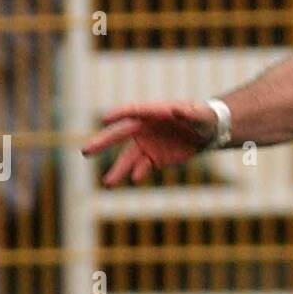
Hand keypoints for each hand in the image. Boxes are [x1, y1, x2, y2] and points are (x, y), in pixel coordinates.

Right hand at [81, 101, 217, 185]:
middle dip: (102, 144)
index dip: (119, 114)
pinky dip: (139, 173)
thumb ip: (188, 113)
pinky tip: (136, 179)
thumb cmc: (202, 118)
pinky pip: (143, 167)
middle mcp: (144, 128)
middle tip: (85, 151)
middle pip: (119, 136)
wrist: (207, 133)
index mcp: (152, 113)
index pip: (132, 112)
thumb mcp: (199, 115)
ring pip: (128, 158)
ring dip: (118, 170)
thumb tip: (176, 110)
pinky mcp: (153, 158)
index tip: (104, 118)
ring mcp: (147, 144)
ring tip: (108, 184)